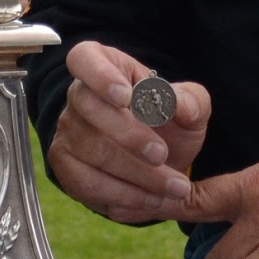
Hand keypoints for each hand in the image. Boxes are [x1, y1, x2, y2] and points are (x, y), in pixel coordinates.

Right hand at [47, 40, 209, 223]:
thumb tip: (176, 104)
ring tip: (174, 187)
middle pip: (89, 108)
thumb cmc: (169, 119)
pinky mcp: (66, 167)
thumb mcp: (191, 106)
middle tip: (162, 154)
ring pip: (91, 152)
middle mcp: (78, 95)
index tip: (126, 96)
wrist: (159, 156)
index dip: (100, 76)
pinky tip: (153, 200)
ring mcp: (67, 132)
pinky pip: (88, 184)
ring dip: (136, 174)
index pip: (85, 58)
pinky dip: (124, 195)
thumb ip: (190, 101)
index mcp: (105, 64)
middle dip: (129, 135)